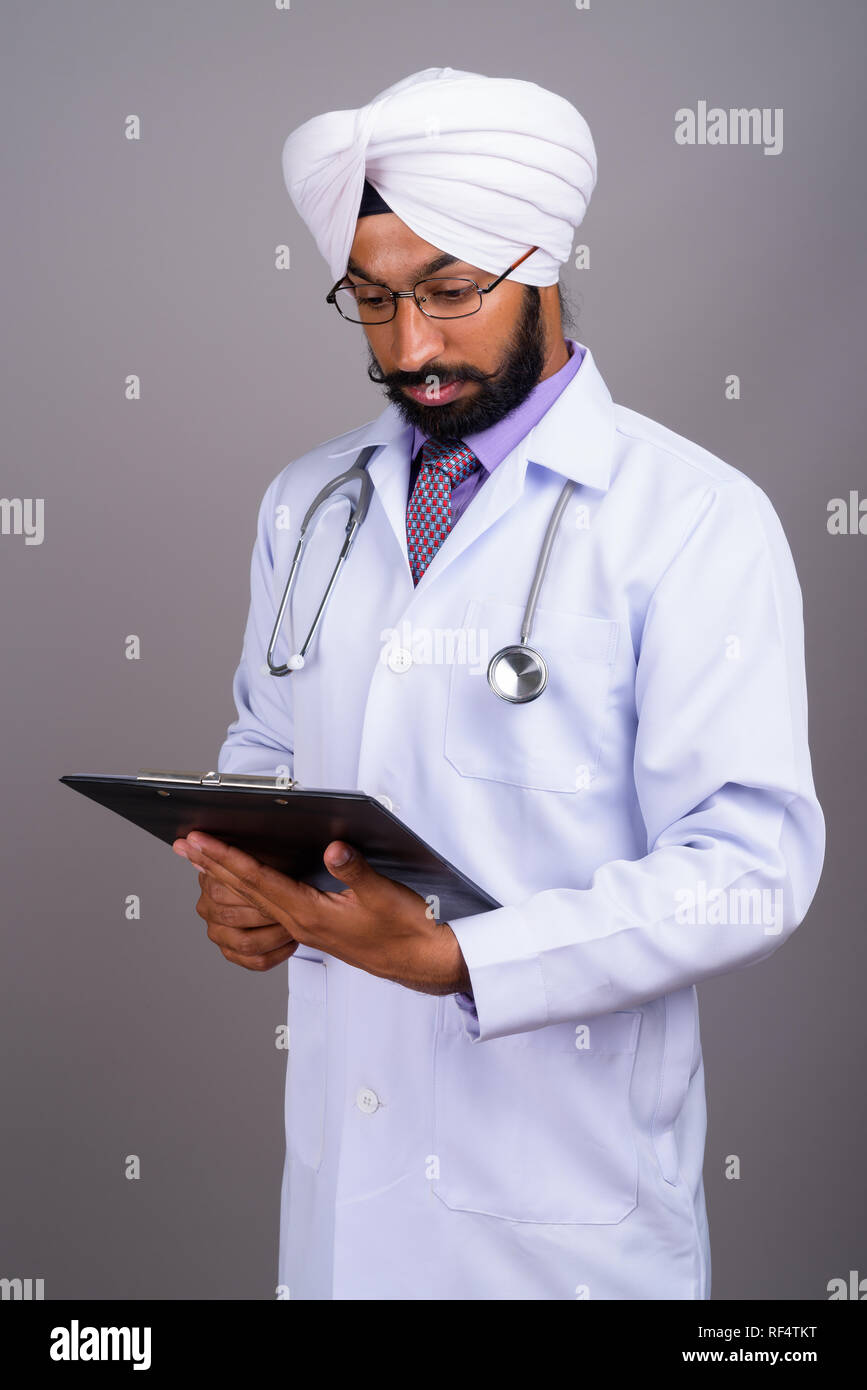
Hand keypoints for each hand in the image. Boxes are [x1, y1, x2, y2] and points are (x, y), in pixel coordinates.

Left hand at [172, 832, 470, 995]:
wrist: (421, 962)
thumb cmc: (406, 929)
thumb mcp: (384, 894)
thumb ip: (355, 870)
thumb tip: (332, 848)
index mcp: (310, 914)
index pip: (258, 881)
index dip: (226, 858)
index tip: (200, 841)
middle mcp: (300, 923)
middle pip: (245, 890)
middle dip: (212, 865)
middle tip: (182, 844)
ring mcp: (304, 927)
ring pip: (254, 899)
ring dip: (224, 877)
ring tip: (200, 859)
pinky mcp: (313, 926)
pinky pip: (270, 905)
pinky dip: (249, 887)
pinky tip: (242, 880)